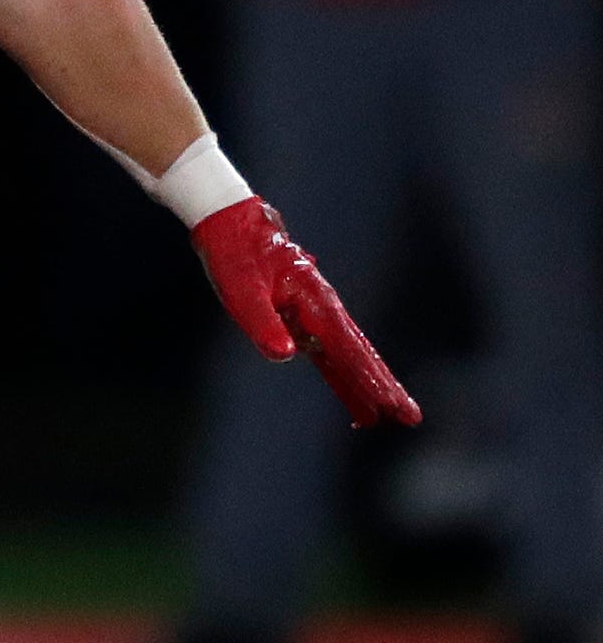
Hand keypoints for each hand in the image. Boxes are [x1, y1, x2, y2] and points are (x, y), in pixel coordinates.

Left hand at [192, 199, 417, 428]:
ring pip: (347, 356)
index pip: (347, 348)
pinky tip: (354, 397)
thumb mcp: (242, 289)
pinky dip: (341, 375)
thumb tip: (286, 356)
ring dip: (366, 385)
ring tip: (387, 417)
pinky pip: (328, 353)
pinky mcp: (302, 319)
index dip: (368, 378)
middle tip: (410, 418)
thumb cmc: (236, 254)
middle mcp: (322, 309)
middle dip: (384, 386)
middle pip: (359, 354)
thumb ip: (262, 322)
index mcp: (314, 301)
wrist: (232, 224)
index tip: (389, 404)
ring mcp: (314, 315)